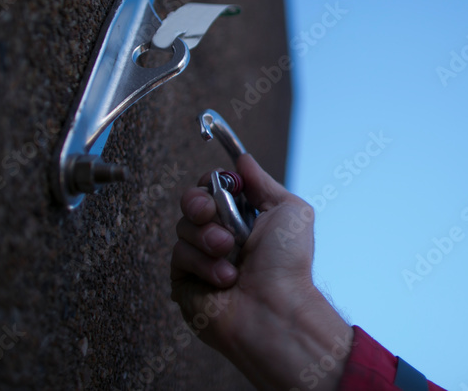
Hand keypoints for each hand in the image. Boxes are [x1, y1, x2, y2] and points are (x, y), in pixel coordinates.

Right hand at [171, 154, 353, 390]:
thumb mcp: (288, 210)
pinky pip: (179, 256)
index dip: (211, 183)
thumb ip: (263, 182)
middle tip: (210, 213)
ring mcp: (202, 259)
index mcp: (244, 218)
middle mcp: (221, 236)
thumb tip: (243, 159)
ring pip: (183, 228)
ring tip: (230, 253)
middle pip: (190, 203)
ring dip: (208, 237)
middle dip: (199, 204)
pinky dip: (203, 264)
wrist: (276, 308)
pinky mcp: (186, 282)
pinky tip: (225, 278)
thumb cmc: (288, 264)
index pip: (212, 188)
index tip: (220, 185)